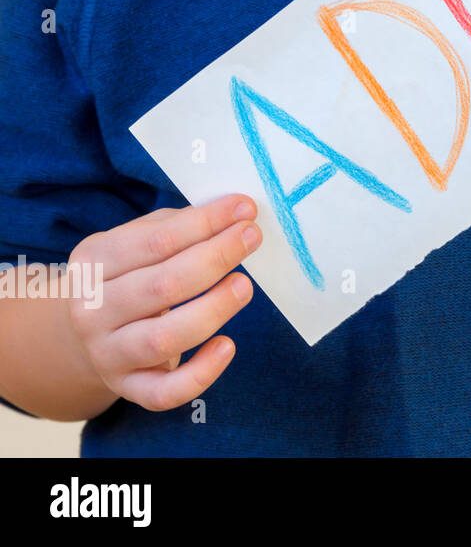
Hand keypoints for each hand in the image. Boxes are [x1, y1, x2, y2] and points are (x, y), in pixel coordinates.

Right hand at [64, 195, 260, 411]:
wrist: (87, 328)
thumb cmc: (130, 273)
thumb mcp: (136, 240)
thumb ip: (179, 225)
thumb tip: (234, 213)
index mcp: (93, 263)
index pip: (156, 241)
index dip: (205, 223)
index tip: (244, 209)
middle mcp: (93, 310)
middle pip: (162, 286)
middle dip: (215, 258)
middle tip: (252, 238)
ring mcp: (107, 353)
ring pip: (164, 338)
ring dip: (213, 310)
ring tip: (245, 285)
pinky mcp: (128, 387)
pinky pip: (165, 392)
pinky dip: (201, 373)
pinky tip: (227, 346)